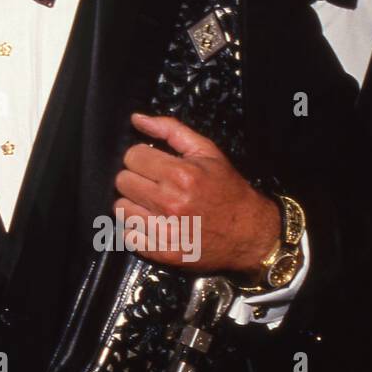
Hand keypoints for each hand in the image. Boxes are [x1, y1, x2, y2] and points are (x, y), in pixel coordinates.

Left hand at [113, 113, 278, 273]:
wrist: (250, 233)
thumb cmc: (228, 190)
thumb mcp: (207, 152)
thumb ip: (170, 130)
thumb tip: (136, 118)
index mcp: (181, 174)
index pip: (132, 157)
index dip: (142, 158)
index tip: (153, 164)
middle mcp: (171, 203)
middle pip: (123, 182)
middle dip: (135, 179)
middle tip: (153, 184)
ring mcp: (166, 231)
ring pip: (120, 208)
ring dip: (133, 204)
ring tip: (152, 204)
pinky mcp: (163, 253)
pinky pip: (128, 235)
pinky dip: (136, 229)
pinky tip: (153, 223)